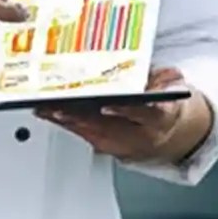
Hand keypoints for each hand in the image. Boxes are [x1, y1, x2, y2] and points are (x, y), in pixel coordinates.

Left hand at [34, 67, 211, 163]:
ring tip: (45, 106)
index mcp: (159, 118)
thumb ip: (166, 77)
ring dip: (65, 120)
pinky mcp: (105, 147)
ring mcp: (122, 145)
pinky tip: (47, 112)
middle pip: (107, 127)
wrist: (166, 131)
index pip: (144, 114)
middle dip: (80, 117)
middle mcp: (140, 136)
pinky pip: (82, 135)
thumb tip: (159, 72)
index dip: (125, 111)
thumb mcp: (172, 85)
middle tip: (58, 106)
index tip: (108, 105)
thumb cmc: (164, 102)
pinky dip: (64, 123)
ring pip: (90, 133)